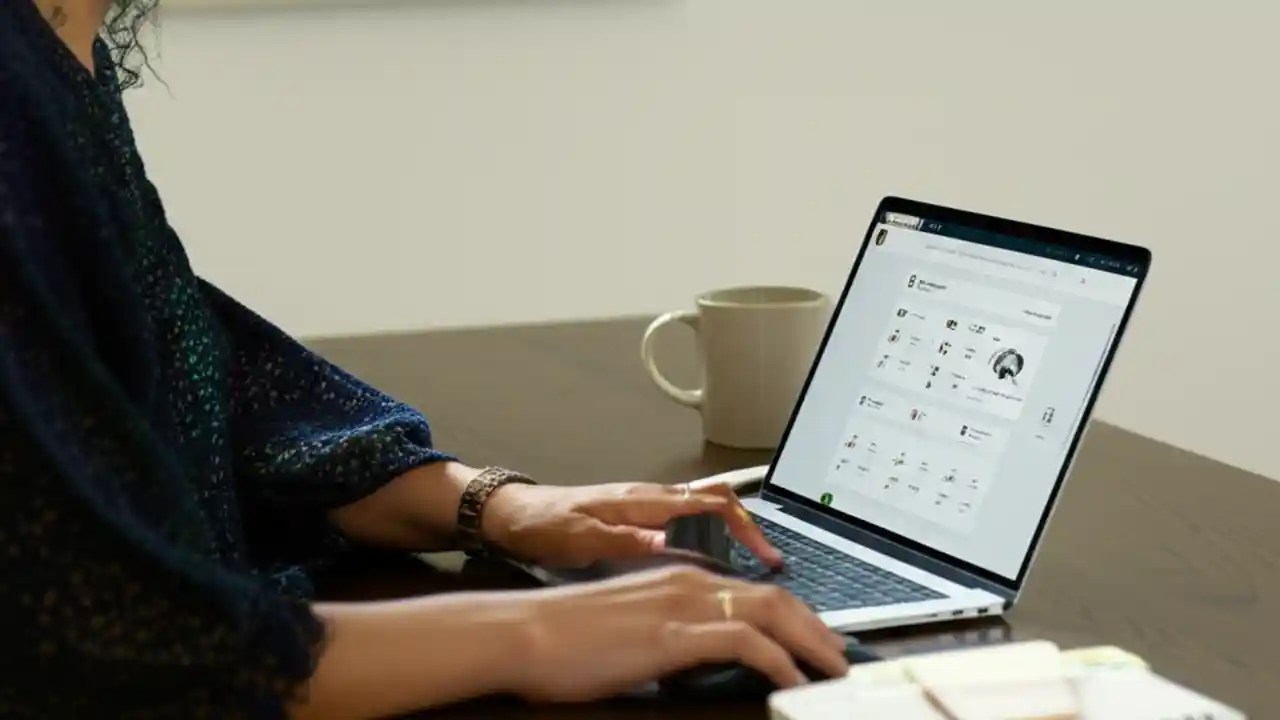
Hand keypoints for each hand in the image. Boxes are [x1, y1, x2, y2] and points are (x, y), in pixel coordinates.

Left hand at [480, 479, 782, 568]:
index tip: (765, 556)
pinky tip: (709, 557)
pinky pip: (686, 517)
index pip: (710, 504)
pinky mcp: (638, 515)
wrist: (514, 514)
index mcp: (645, 501)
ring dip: (731, 529)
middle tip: (768, 560)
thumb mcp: (582, 539)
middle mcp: (651, 498)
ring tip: (749, 561)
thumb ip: (627, 541)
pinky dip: (709, 533)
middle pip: (716, 500)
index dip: (744, 528)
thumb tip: (668, 544)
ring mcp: (645, 504)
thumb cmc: (544, 526)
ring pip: (703, 507)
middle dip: (748, 526)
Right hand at [506, 565, 848, 701]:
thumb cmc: (567, 637)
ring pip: (771, 612)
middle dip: (817, 628)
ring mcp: (684, 604)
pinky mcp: (673, 633)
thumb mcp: (632, 628)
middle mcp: (691, 581)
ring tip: (832, 673)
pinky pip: (745, 642)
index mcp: (681, 577)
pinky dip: (778, 660)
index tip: (816, 642)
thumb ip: (672, 633)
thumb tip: (701, 657)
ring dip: (811, 643)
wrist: (526, 632)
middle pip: (776, 597)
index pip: (756, 591)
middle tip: (841, 660)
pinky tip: (792, 682)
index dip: (795, 616)